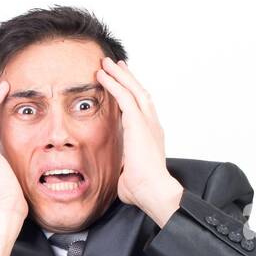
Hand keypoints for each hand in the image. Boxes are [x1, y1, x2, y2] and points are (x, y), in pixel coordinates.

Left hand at [94, 58, 182, 223]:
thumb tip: (116, 176)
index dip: (131, 94)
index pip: (141, 109)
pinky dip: (114, 83)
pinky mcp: (139, 123)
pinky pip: (125, 96)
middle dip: (126, 77)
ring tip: (106, 63)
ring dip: (119, 75)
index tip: (122, 84)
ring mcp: (148, 122)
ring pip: (133, 90)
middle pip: (139, 93)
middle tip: (115, 64)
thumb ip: (123, 169)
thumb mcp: (127, 174)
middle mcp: (152, 125)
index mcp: (150, 136)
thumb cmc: (141, 190)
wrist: (153, 191)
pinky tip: (102, 75)